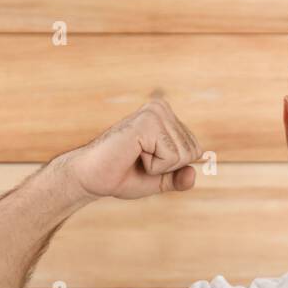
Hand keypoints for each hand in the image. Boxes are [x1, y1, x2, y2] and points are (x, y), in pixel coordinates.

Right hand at [59, 98, 201, 199]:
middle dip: (167, 167)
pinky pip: (171, 156)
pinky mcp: (147, 121)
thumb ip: (179, 178)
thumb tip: (193, 174)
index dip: (172, 167)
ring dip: (159, 166)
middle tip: (138, 160)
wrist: (91, 177)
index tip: (146, 161)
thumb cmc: (122, 175)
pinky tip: (132, 154)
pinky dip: (153, 166)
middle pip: (192, 152)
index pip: (195, 151)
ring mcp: (155, 112)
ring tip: (134, 156)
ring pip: (183, 155)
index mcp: (167, 116)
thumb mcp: (160, 179)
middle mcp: (162, 108)